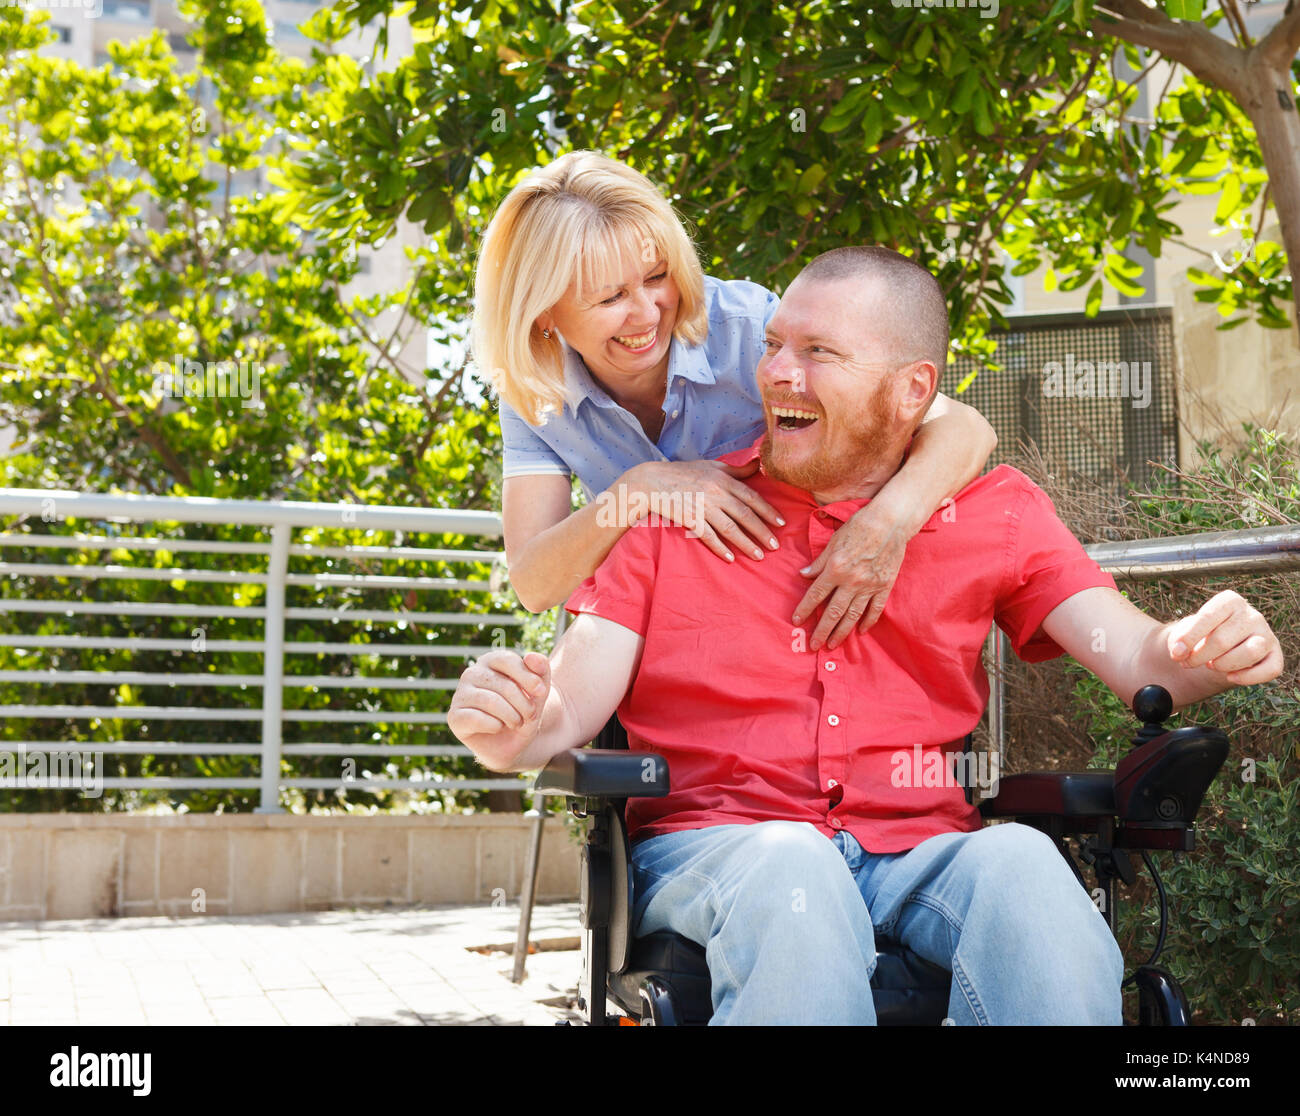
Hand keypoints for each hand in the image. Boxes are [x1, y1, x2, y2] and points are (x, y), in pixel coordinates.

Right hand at [448, 650, 551, 768]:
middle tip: (530, 715)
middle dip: (523, 703)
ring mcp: (460, 694)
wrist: (514, 743)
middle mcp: (472, 673)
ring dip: (511, 716)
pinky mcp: (454, 716)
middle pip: (502, 684)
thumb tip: (531, 656)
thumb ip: (541, 671)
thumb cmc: (524, 712)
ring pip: (490, 701)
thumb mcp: (539, 693)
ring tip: (517, 722)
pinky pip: (475, 718)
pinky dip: (494, 726)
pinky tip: (498, 728)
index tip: (541, 692)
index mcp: (491, 661)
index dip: (527, 677)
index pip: (507, 660)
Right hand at [624, 459, 783, 562]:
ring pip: (729, 528)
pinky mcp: (689, 519)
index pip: (751, 497)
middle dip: (762, 531)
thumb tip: (759, 464)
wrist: (653, 481)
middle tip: (775, 546)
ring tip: (759, 555)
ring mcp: (702, 507)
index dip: (768, 511)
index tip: (781, 524)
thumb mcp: (712, 466)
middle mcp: (715, 493)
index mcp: (723, 479)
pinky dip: (720, 548)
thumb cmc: (685, 473)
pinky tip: (730, 558)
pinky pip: (708, 536)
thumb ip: (736, 470)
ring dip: (746, 543)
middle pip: (744, 515)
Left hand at [793, 508, 906, 650]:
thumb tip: (803, 575)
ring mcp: (869, 586)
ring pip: (853, 615)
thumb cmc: (859, 526)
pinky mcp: (884, 586)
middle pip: (833, 612)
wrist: (891, 522)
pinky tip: (860, 631)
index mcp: (836, 568)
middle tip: (814, 645)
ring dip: (841, 632)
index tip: (796, 620)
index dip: (804, 609)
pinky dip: (867, 622)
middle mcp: (851, 581)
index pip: (815, 594)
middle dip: (822, 630)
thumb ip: (819, 562)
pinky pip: (875, 609)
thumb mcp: (833, 541)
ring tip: (832, 644)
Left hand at [1165, 590, 1282, 685]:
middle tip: (1188, 663)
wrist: (1219, 646)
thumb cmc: (1201, 635)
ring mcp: (1266, 634)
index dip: (1190, 638)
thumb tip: (1179, 653)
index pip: (1208, 617)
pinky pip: (1270, 669)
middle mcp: (1252, 615)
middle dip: (1200, 656)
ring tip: (1211, 665)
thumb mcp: (1185, 632)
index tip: (1177, 653)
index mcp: (1229, 601)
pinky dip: (1248, 677)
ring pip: (1250, 652)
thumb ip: (1178, 640)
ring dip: (1223, 665)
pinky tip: (1230, 677)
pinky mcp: (1275, 655)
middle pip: (1223, 639)